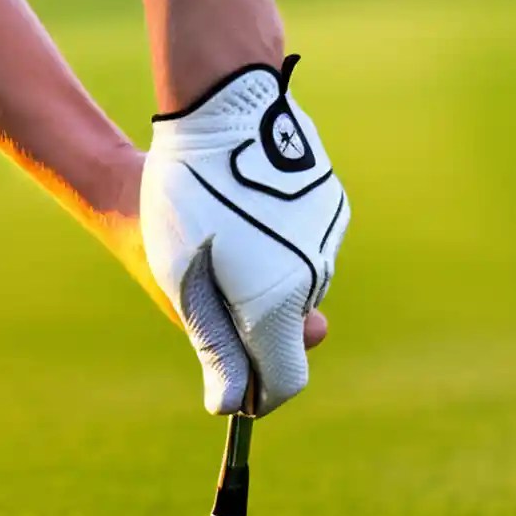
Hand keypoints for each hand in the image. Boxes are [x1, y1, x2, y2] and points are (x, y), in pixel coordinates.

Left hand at [140, 55, 349, 415]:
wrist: (217, 110)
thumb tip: (232, 405)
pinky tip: (248, 207)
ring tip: (224, 232)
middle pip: (290, 329)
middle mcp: (314, 278)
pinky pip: (309, 245)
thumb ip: (215, 346)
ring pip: (301, 284)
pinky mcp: (334, 208)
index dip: (260, 391)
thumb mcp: (182, 282)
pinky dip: (282, 241)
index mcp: (275, 304)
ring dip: (268, 276)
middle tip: (208, 277)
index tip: (234, 382)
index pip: (287, 379)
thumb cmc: (181, 202)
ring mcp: (329, 240)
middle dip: (254, 322)